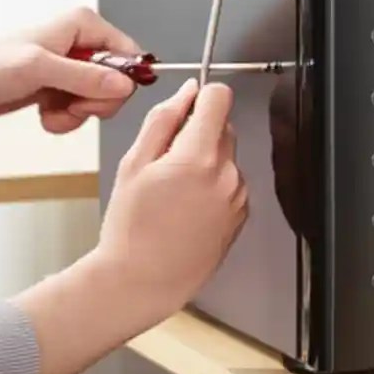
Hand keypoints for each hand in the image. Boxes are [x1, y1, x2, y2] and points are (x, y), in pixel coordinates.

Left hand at [0, 7, 141, 132]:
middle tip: (70, 104)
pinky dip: (66, 119)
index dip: (120, 81)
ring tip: (51, 109)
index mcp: (84, 25)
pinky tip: (44, 113)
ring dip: (78, 114)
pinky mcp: (61, 87)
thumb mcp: (41, 70)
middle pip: (119, 81)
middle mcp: (82, 43)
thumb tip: (125, 84)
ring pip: (102, 99)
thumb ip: (85, 76)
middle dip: (95, 102)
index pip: (129, 55)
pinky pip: (82, 110)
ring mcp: (72, 66)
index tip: (94, 95)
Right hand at [13, 80, 246, 373]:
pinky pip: (231, 182)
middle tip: (167, 160)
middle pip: (224, 127)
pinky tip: (188, 207)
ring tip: (174, 192)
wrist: (143, 281)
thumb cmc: (131, 227)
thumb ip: (163, 120)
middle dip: (199, 132)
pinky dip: (214, 185)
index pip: (220, 98)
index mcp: (198, 157)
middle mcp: (227, 174)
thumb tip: (188, 91)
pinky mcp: (242, 214)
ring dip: (207, 161)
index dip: (203, 96)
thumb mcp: (133, 163)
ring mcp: (238, 195)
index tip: (189, 106)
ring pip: (227, 156)